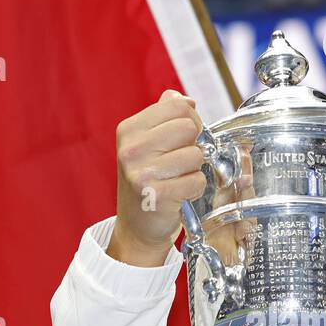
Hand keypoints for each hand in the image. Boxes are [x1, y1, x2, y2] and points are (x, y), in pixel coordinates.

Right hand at [113, 89, 207, 260]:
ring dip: (195, 168)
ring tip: (178, 178)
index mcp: (129, 129)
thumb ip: (165, 116)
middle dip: (194, 144)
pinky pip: (196, 181)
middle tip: (181, 162)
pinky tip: (180, 194)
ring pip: (196, 154)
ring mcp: (140, 173)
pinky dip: (195, 188)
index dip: (191, 120)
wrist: (138, 225)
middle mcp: (131, 149)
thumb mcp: (148, 143)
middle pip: (189, 127)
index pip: (178, 105)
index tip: (184, 138)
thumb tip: (186, 99)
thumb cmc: (148, 180)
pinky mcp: (155, 196)